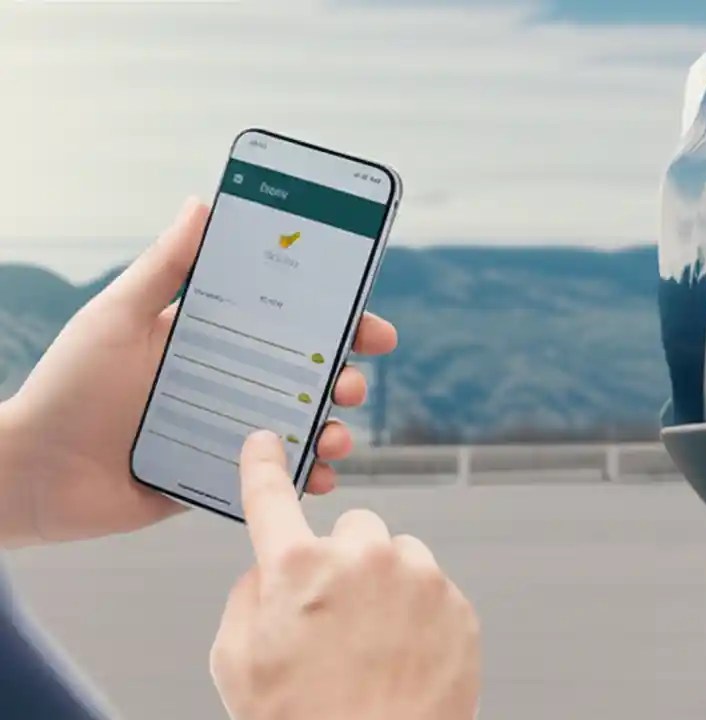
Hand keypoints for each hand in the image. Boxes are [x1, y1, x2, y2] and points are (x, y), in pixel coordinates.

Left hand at [0, 198, 397, 545]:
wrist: (32, 474)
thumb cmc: (67, 386)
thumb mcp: (117, 316)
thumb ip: (163, 266)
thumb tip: (203, 202)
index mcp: (210, 339)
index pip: (287, 323)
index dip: (336, 321)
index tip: (370, 325)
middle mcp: (227, 383)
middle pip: (308, 375)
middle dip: (346, 377)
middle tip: (351, 383)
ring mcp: (228, 432)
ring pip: (302, 427)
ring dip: (335, 429)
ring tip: (336, 436)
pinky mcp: (220, 478)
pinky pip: (275, 478)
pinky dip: (305, 476)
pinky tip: (315, 475)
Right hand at [211, 432, 481, 719]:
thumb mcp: (238, 664)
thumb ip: (249, 597)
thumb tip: (269, 569)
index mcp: (299, 569)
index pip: (271, 498)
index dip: (264, 467)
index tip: (266, 443)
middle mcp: (363, 559)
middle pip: (353, 529)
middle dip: (343, 560)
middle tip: (336, 615)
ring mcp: (419, 579)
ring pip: (399, 556)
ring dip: (386, 584)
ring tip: (373, 643)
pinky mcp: (458, 605)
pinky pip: (433, 589)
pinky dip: (418, 613)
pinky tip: (403, 656)